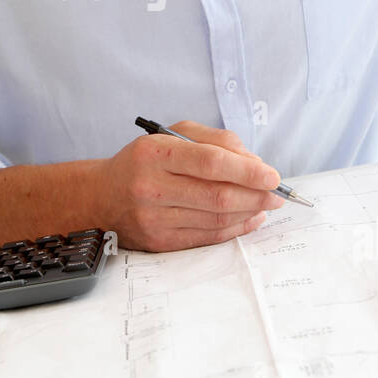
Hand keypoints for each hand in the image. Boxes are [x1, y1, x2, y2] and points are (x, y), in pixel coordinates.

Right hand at [95, 120, 285, 252]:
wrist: (100, 197)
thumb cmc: (143, 162)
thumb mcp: (170, 135)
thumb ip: (214, 140)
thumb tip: (254, 162)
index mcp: (154, 153)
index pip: (210, 162)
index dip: (247, 170)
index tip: (272, 175)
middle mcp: (151, 187)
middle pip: (217, 195)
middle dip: (256, 195)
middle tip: (276, 194)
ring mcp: (153, 219)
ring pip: (215, 219)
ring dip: (250, 213)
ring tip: (266, 205)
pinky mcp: (159, 242)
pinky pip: (207, 238)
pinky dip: (235, 229)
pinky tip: (249, 219)